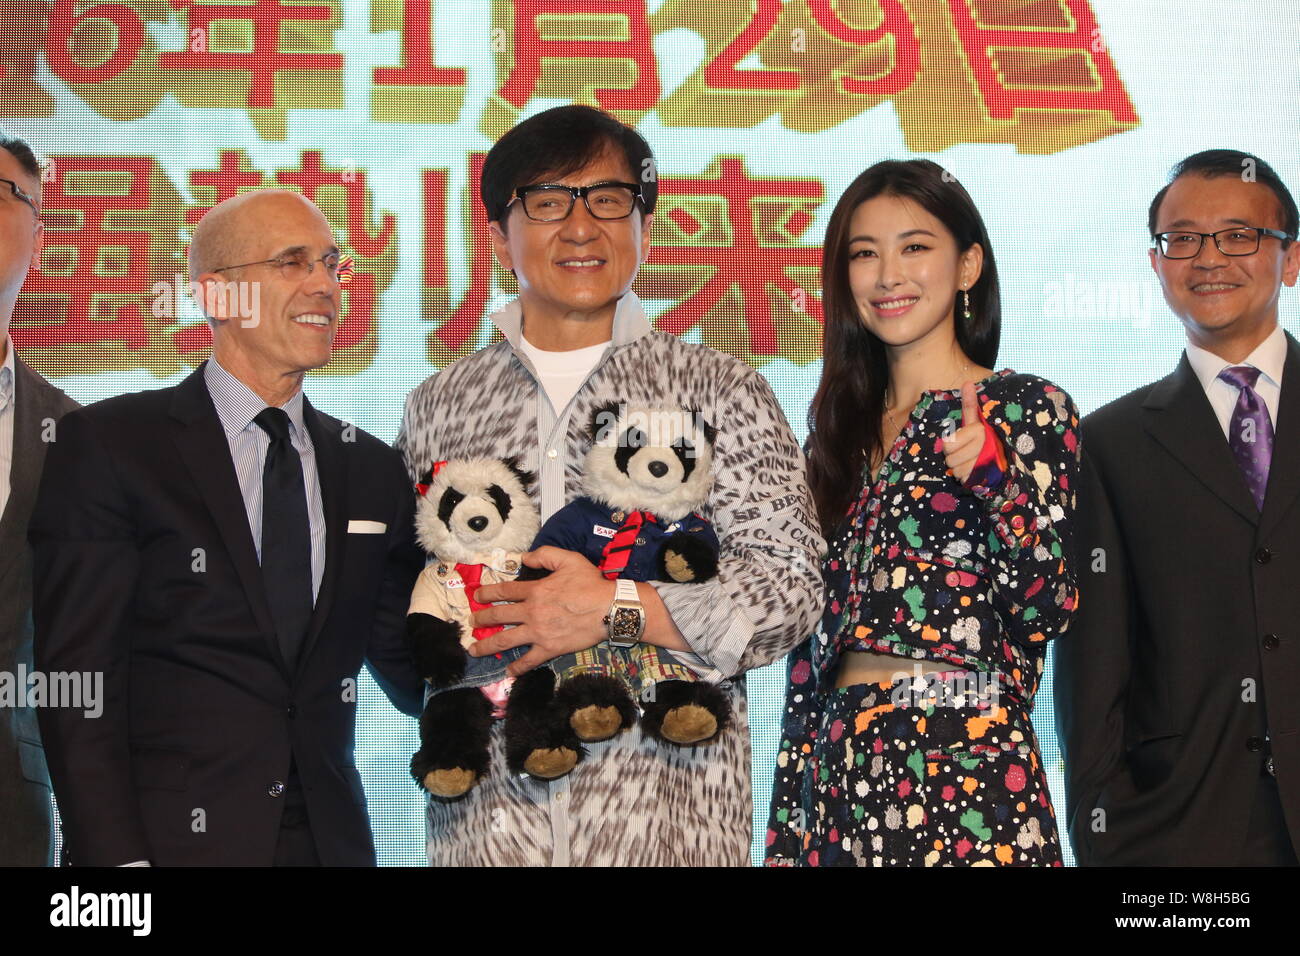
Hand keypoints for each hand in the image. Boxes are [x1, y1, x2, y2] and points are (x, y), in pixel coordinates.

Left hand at [466, 546, 616, 675]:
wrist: (609, 609)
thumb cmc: (591, 584)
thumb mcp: (569, 560)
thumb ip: (545, 555)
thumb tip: (524, 557)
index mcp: (535, 591)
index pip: (504, 591)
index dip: (487, 593)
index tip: (477, 596)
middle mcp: (531, 612)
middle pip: (498, 616)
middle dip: (481, 619)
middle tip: (473, 621)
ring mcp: (538, 632)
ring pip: (505, 641)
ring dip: (487, 646)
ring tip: (475, 649)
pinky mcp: (549, 649)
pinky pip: (529, 660)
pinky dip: (517, 668)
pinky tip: (508, 672)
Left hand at [940, 381, 985, 484]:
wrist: (1007, 459)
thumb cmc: (987, 438)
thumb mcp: (977, 421)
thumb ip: (970, 405)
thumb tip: (967, 383)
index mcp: (978, 430)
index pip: (947, 444)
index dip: (950, 445)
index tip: (962, 442)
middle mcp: (982, 446)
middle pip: (949, 460)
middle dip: (954, 458)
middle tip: (966, 454)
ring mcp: (984, 463)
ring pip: (956, 470)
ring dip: (960, 468)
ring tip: (972, 462)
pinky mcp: (986, 477)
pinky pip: (964, 480)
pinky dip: (967, 478)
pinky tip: (975, 472)